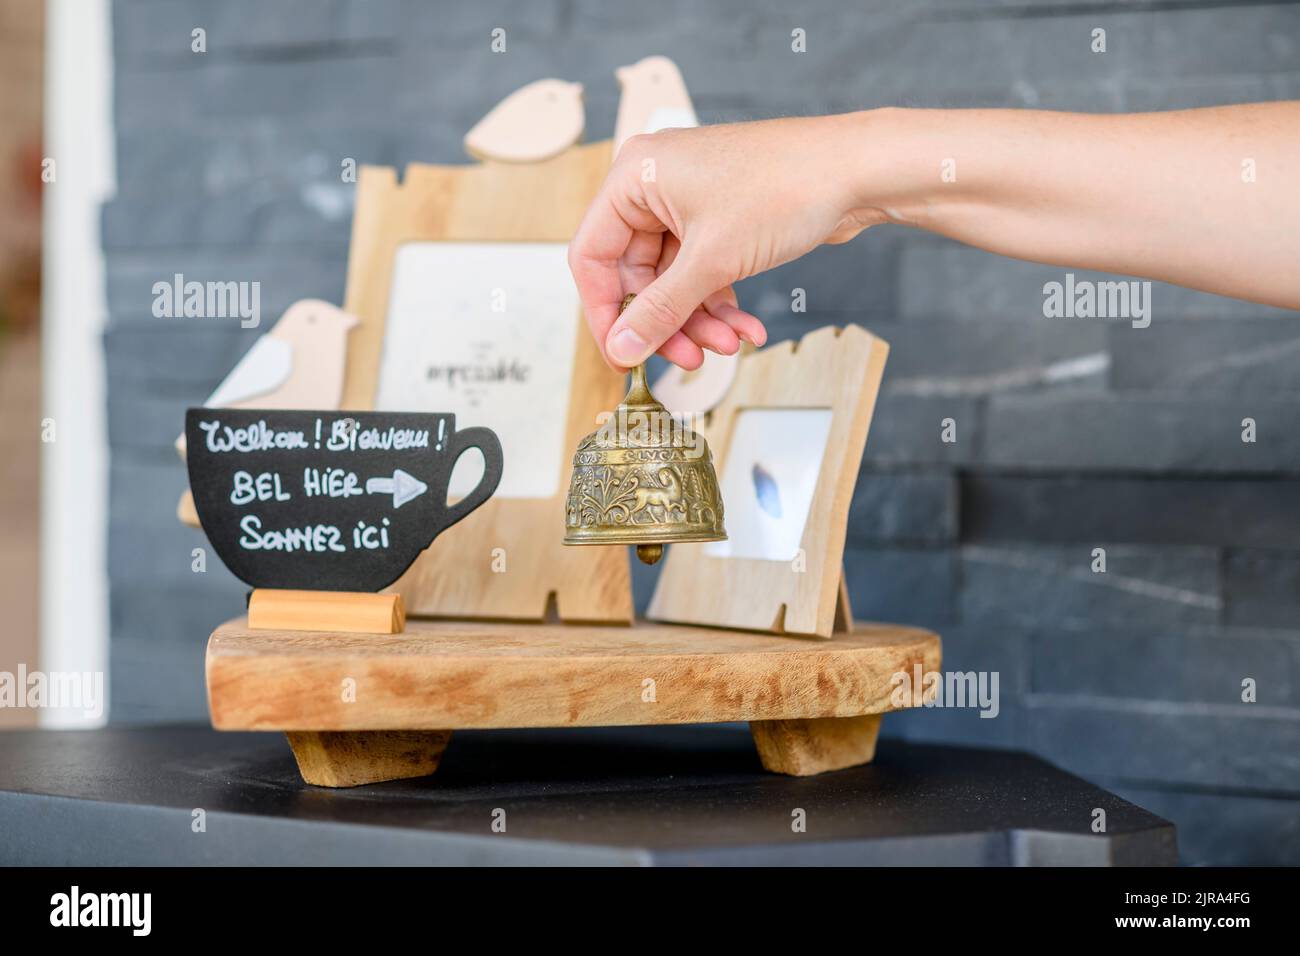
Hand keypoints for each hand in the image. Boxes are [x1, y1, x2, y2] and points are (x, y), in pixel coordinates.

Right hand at [568, 116, 885, 369]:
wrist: (858, 170)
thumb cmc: (786, 187)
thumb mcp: (712, 260)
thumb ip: (660, 309)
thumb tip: (621, 348)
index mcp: (635, 177)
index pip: (591, 257)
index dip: (605, 313)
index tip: (623, 355)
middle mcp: (655, 186)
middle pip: (636, 276)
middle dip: (669, 321)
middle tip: (692, 358)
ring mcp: (688, 203)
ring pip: (674, 281)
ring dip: (699, 319)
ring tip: (731, 344)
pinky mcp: (720, 219)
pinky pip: (703, 273)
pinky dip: (721, 303)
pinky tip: (747, 328)